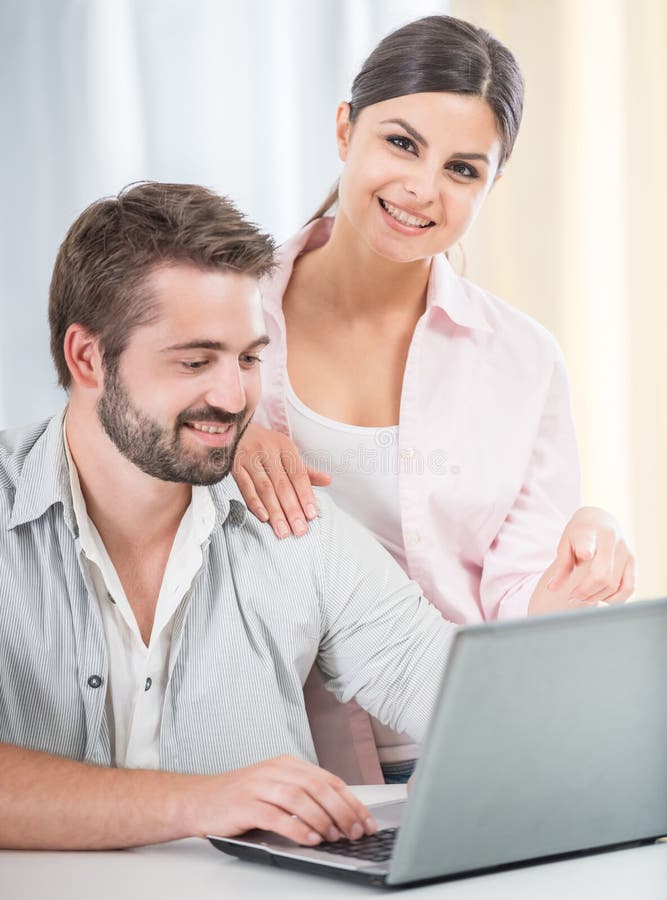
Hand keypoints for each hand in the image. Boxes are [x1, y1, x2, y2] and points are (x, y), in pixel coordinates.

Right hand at [190, 755, 375, 845]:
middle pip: (317, 787)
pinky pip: (275, 815)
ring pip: (299, 798)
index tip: (366, 821)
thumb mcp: (275, 787)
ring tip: (335, 837)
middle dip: (342, 811)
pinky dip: (296, 827)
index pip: (327, 779)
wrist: (199, 800)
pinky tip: (309, 839)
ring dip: (322, 819)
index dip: (350, 801)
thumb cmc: (240, 797)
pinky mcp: (245, 805)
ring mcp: (258, 785)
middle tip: (355, 832)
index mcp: (286, 764)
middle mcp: (274, 770)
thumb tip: (340, 815)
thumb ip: (303, 794)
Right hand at [232, 423, 331, 537]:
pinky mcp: (233, 466)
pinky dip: (254, 503)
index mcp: (284, 446)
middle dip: (292, 510)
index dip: (306, 495)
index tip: (312, 515)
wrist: (232, 428)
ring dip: (275, 512)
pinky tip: (264, 518)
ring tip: (283, 531)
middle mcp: (268, 451)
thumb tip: (328, 481)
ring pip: (265, 489)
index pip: (298, 475)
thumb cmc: (265, 444)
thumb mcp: (286, 451)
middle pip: (282, 485)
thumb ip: (305, 469)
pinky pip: (245, 487)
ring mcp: (249, 458)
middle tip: (300, 530)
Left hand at [528, 507, 635, 614]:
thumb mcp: (565, 543)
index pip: (588, 541)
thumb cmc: (579, 534)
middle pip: (602, 574)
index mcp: (589, 531)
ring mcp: (625, 550)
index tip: (584, 554)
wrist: (600, 519)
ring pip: (614, 585)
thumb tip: (552, 588)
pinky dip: (615, 598)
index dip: (586, 548)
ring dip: (597, 597)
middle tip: (572, 597)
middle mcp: (611, 539)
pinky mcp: (633, 560)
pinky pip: (629, 587)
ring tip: (583, 597)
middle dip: (585, 592)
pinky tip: (602, 596)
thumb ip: (561, 566)